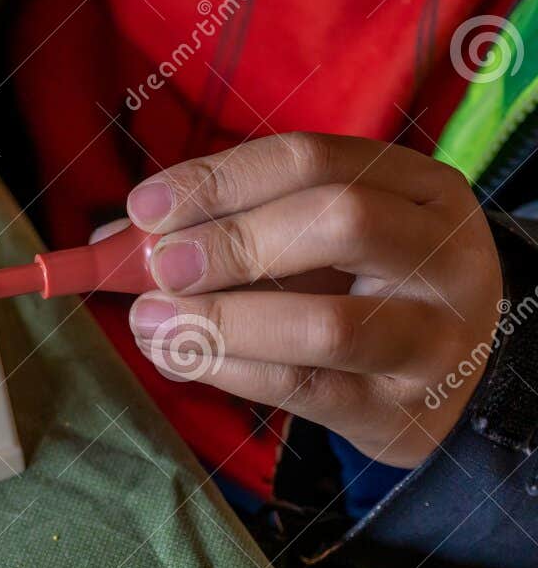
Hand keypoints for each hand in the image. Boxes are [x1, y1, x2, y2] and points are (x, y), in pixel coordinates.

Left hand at [122, 133, 503, 468]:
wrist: (454, 384)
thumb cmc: (360, 289)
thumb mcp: (314, 239)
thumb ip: (225, 224)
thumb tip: (113, 238)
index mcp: (420, 187)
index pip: (313, 158)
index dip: (219, 180)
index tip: (146, 207)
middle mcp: (445, 253)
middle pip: (340, 221)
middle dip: (232, 241)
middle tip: (159, 266)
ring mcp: (436, 337)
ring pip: (325, 324)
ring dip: (219, 321)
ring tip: (147, 321)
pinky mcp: (405, 408)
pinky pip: (304, 388)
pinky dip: (227, 370)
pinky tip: (176, 357)